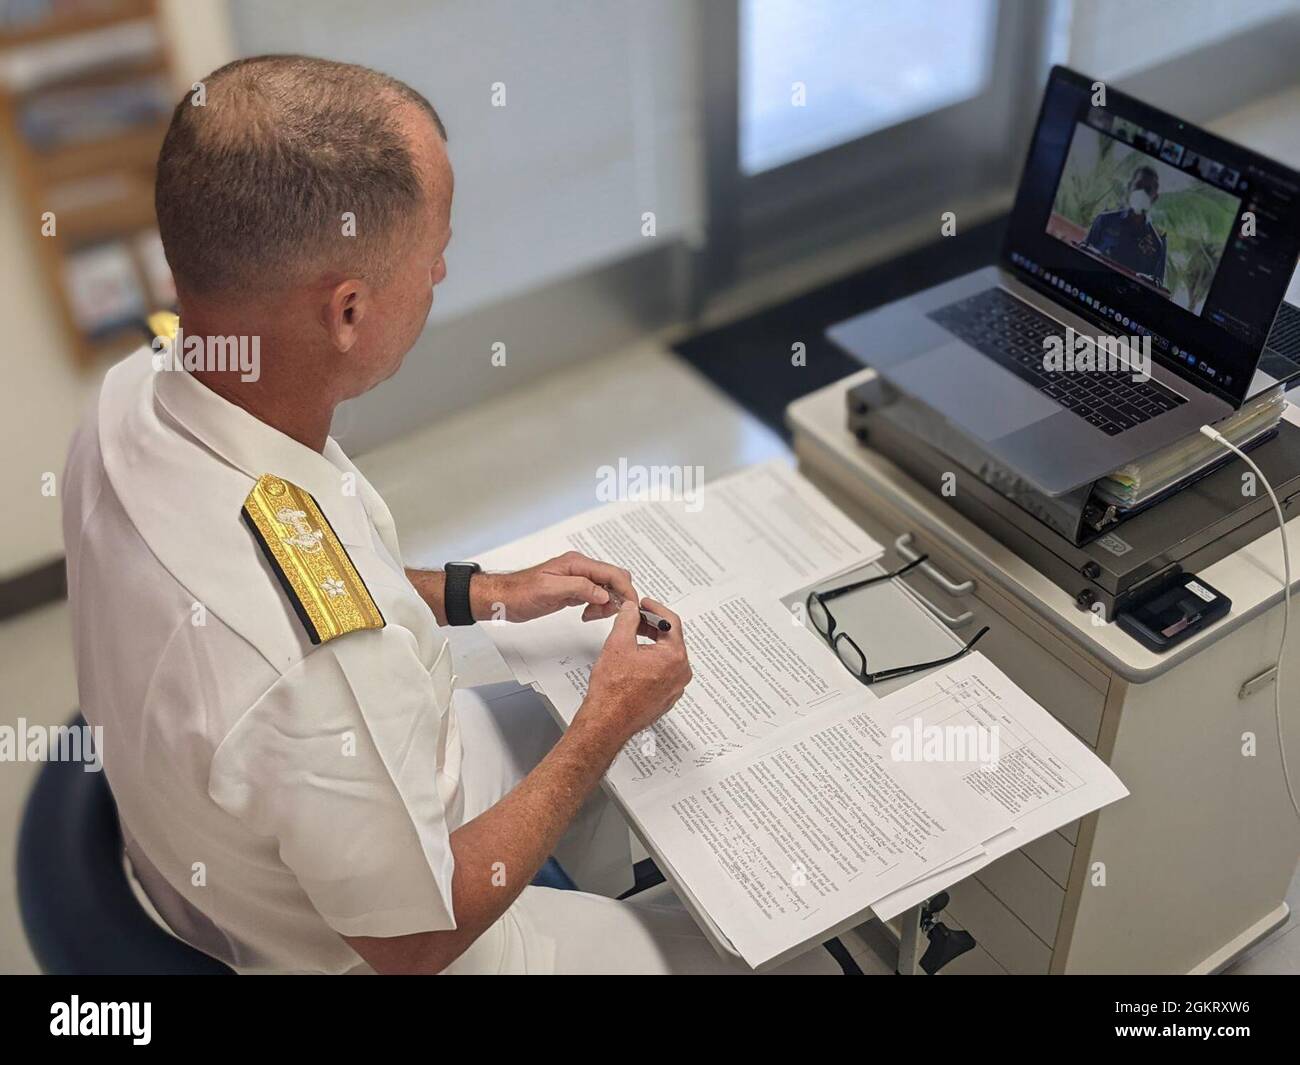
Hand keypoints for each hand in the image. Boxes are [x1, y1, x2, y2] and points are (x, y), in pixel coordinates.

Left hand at [475, 551, 636, 622]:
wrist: (504, 598)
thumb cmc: (520, 592)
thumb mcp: (549, 590)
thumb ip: (579, 589)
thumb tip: (604, 593)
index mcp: (576, 563)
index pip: (612, 573)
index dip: (626, 590)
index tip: (632, 606)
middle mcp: (580, 568)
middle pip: (614, 579)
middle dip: (618, 597)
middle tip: (610, 614)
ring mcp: (578, 579)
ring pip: (607, 589)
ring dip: (607, 604)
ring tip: (592, 615)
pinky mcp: (574, 590)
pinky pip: (596, 596)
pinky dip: (598, 607)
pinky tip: (588, 614)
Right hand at [573, 598, 690, 747]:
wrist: (607, 721)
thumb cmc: (613, 692)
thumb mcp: (618, 643)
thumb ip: (628, 619)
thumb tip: (631, 610)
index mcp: (674, 657)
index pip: (671, 622)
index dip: (655, 608)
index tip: (645, 605)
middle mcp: (680, 674)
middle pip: (670, 640)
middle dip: (652, 626)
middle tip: (636, 619)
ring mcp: (675, 688)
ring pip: (666, 657)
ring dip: (651, 644)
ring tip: (633, 638)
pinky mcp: (666, 698)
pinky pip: (663, 673)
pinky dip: (651, 662)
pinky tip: (635, 661)